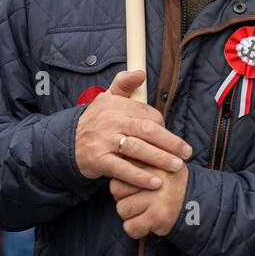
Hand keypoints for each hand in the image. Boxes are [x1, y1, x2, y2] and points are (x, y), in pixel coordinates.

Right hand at [73, 70, 191, 190]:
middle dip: (170, 142)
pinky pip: (123, 169)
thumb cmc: (96, 121)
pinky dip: (140, 176)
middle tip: (186, 153)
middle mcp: (111, 121)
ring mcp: (104, 141)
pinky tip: (155, 182)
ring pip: (137, 149)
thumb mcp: (106, 97)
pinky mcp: (98, 160)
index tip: (173, 140)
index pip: (148, 115)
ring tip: (176, 167)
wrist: (68, 142)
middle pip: (147, 131)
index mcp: (117, 106)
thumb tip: (140, 72)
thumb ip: (124, 83)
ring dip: (159, 159)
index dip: (164, 128)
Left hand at [111, 163, 188, 239]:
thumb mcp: (160, 165)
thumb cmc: (172, 185)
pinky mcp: (158, 216)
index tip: (135, 188)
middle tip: (139, 201)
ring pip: (122, 209)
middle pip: (116, 189)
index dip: (124, 182)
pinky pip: (131, 227)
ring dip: (130, 215)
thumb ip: (140, 162)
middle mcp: (156, 177)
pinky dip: (135, 229)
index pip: (122, 170)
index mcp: (154, 161)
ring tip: (145, 212)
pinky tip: (146, 225)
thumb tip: (114, 164)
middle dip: (124, 198)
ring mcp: (157, 197)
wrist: (199, 206)